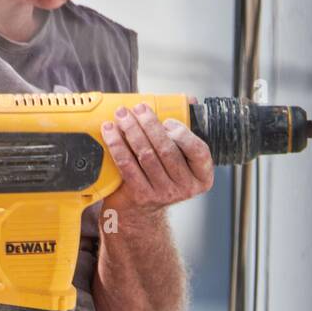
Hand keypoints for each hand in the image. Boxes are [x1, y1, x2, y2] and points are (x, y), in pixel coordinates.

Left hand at [100, 102, 213, 222]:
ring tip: (122, 115)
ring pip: (146, 155)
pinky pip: (127, 166)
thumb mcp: (179, 157)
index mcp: (201, 175)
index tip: (167, 120)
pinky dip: (118, 146)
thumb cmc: (161, 174)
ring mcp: (163, 194)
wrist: (140, 210)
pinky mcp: (140, 196)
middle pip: (167, 150)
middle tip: (137, 109)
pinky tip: (110, 132)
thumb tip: (189, 100)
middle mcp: (185, 187)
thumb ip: (185, 130)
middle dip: (150, 124)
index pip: (199, 151)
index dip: (183, 133)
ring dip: (131, 131)